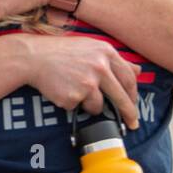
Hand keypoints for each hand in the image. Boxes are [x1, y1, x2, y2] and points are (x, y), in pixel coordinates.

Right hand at [19, 34, 141, 129]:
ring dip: (90, 106)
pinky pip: (78, 108)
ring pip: (98, 106)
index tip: (134, 105)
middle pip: (121, 97)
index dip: (133, 95)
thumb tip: (138, 70)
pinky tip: (63, 90)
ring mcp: (88, 82)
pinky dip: (71, 103)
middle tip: (132, 124)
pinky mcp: (74, 96)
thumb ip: (114, 59)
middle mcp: (100, 67)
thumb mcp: (90, 48)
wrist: (33, 57)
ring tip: (74, 91)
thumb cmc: (61, 52)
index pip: (129, 78)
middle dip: (128, 113)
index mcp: (106, 52)